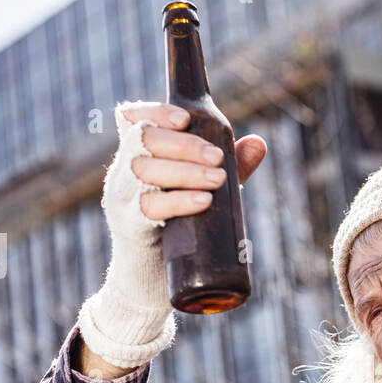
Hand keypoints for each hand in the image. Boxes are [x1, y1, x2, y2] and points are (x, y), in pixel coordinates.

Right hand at [120, 101, 266, 220]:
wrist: (157, 270)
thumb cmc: (181, 219)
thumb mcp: (207, 186)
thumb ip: (230, 164)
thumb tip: (258, 144)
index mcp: (140, 153)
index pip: (134, 119)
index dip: (154, 112)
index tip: (184, 118)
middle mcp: (125, 168)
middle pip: (144, 140)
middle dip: (184, 145)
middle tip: (218, 157)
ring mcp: (123, 194)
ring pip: (144, 170)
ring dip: (185, 171)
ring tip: (218, 179)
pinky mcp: (129, 223)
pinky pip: (149, 206)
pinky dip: (178, 201)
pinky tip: (203, 201)